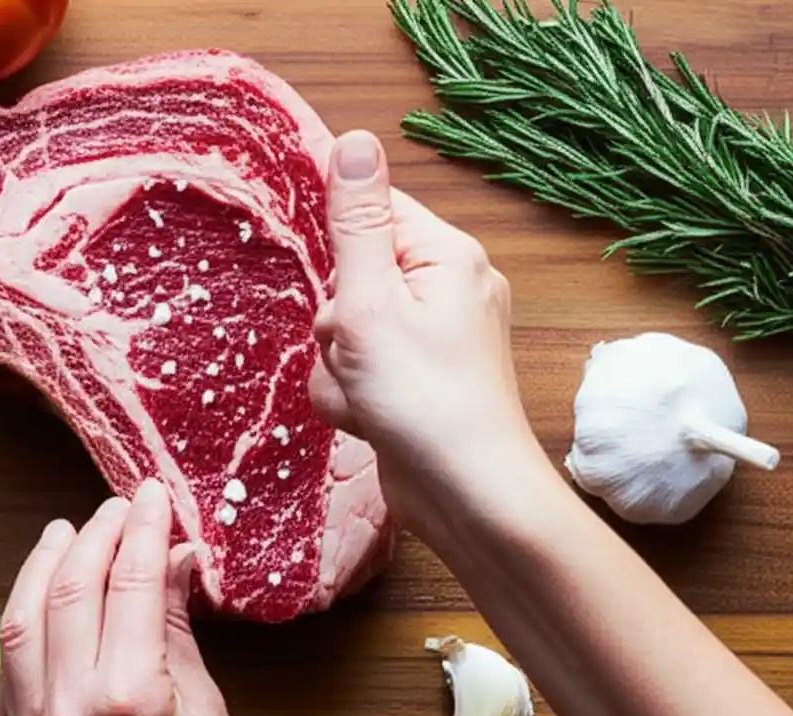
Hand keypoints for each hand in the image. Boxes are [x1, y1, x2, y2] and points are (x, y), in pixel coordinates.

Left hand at [0, 481, 227, 715]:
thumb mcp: (201, 709)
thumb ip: (177, 630)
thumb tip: (175, 558)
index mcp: (127, 695)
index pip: (133, 583)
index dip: (145, 529)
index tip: (153, 496)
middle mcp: (69, 700)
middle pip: (73, 589)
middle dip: (97, 535)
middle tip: (118, 508)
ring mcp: (30, 713)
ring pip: (23, 616)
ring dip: (44, 563)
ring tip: (65, 530)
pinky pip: (7, 654)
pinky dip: (24, 609)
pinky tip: (40, 589)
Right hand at [308, 130, 538, 530]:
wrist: (469, 498)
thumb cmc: (422, 399)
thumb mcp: (370, 302)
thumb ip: (355, 222)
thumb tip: (356, 139)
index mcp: (446, 256)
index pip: (370, 211)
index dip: (333, 240)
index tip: (323, 279)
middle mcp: (447, 289)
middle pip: (350, 277)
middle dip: (336, 323)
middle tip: (357, 353)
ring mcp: (435, 339)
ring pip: (347, 331)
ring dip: (339, 367)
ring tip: (366, 395)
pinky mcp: (419, 381)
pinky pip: (361, 369)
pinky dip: (354, 395)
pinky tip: (370, 419)